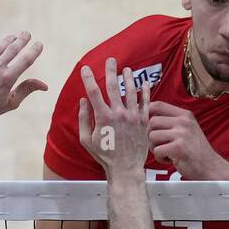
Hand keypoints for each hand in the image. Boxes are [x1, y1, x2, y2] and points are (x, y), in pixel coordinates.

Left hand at [0, 32, 46, 124]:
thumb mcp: (11, 102)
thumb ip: (27, 89)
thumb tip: (45, 85)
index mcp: (7, 79)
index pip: (25, 60)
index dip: (34, 51)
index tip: (39, 44)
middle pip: (12, 49)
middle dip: (22, 40)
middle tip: (27, 34)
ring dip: (7, 41)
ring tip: (13, 37)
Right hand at [78, 57, 151, 173]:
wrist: (126, 168)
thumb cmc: (105, 156)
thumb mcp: (86, 140)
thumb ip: (83, 119)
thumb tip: (83, 101)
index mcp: (103, 117)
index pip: (93, 92)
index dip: (88, 78)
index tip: (85, 68)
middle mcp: (119, 114)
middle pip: (113, 86)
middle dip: (110, 71)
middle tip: (110, 60)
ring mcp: (133, 117)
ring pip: (131, 91)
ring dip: (128, 78)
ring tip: (127, 69)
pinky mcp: (143, 121)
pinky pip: (145, 103)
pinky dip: (145, 91)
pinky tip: (144, 83)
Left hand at [147, 102, 224, 177]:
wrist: (211, 167)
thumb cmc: (196, 151)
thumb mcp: (187, 129)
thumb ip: (171, 122)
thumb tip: (147, 118)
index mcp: (185, 115)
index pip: (158, 105)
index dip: (146, 112)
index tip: (146, 123)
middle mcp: (183, 121)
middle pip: (152, 122)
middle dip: (151, 136)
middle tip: (161, 146)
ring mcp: (181, 134)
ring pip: (152, 136)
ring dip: (155, 148)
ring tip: (167, 153)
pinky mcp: (178, 148)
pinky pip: (157, 151)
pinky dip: (160, 158)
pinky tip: (171, 160)